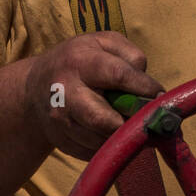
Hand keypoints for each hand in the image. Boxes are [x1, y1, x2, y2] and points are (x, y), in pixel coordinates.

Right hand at [24, 32, 164, 160]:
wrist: (35, 87)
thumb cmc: (79, 60)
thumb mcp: (102, 42)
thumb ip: (130, 55)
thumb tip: (150, 87)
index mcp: (79, 61)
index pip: (119, 76)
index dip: (145, 88)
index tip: (160, 95)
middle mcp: (66, 93)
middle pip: (104, 120)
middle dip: (131, 123)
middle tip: (147, 120)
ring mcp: (61, 122)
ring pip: (102, 141)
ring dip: (123, 137)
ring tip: (131, 124)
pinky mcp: (63, 143)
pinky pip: (96, 153)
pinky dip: (111, 146)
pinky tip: (113, 132)